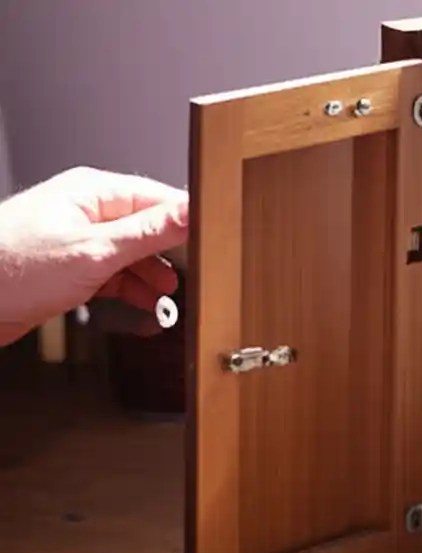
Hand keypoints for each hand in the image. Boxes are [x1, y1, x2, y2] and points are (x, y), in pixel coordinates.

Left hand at [0, 166, 187, 346]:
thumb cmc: (8, 268)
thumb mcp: (94, 251)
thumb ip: (149, 233)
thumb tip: (192, 212)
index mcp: (92, 192)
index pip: (158, 197)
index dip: (188, 221)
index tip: (214, 242)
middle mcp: (85, 211)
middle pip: (148, 227)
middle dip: (172, 254)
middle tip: (194, 276)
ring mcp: (77, 240)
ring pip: (132, 254)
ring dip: (151, 276)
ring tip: (168, 295)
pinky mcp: (69, 268)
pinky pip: (113, 274)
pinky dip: (130, 289)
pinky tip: (143, 304)